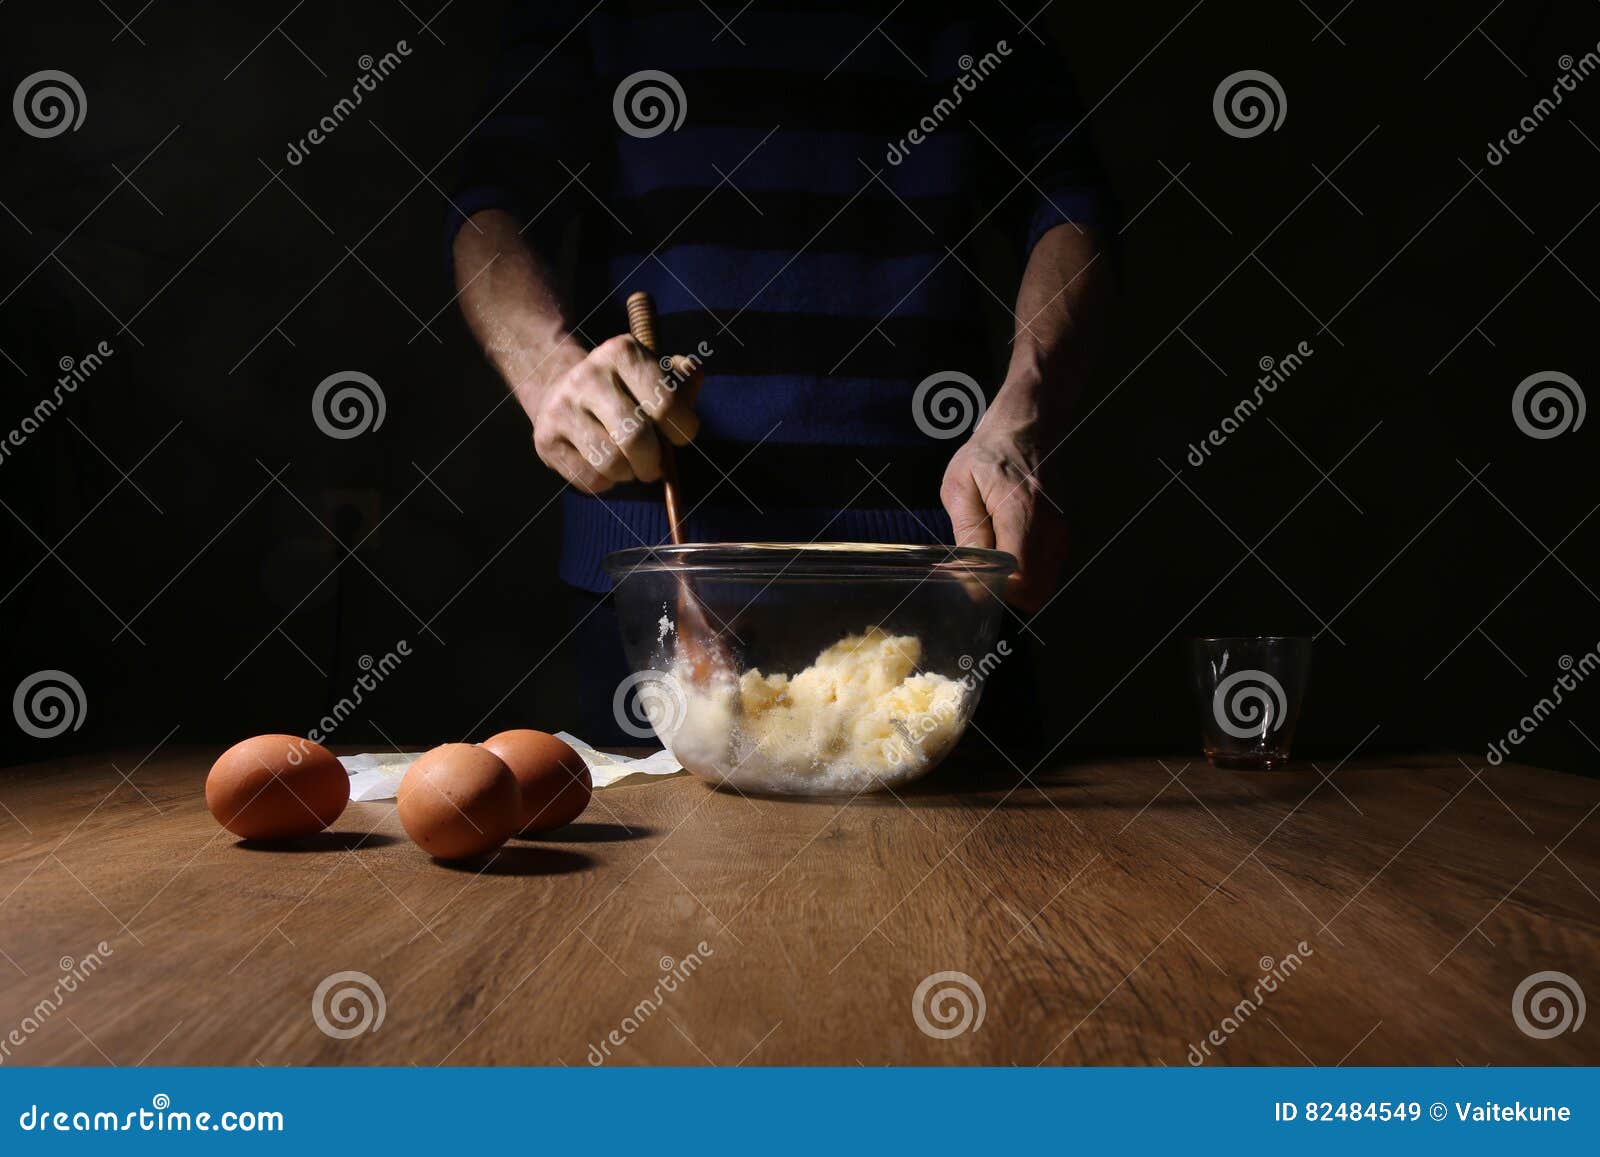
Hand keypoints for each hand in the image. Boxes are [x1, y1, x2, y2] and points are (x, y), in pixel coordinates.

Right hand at [529, 335, 700, 493]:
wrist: (561, 388)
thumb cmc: (624, 388)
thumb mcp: (655, 374)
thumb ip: (683, 380)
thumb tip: (692, 376)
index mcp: (622, 352)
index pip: (666, 403)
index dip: (683, 430)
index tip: (680, 436)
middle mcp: (588, 375)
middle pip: (636, 438)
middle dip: (654, 462)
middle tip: (655, 465)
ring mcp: (562, 407)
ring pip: (612, 463)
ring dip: (630, 474)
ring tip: (630, 465)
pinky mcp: (545, 438)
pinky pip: (589, 479)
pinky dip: (607, 483)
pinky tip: (605, 467)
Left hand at [940, 404, 1067, 612]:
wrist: (1027, 427)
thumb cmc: (989, 452)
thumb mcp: (961, 487)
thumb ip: (968, 532)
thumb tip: (969, 574)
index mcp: (1022, 511)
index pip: (1017, 577)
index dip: (993, 593)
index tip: (970, 591)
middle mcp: (1050, 528)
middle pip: (1034, 592)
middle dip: (1005, 598)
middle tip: (977, 585)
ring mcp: (1061, 533)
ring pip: (1042, 587)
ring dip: (1015, 590)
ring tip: (988, 571)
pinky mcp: (1062, 536)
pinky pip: (1046, 573)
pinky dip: (1025, 577)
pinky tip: (1004, 561)